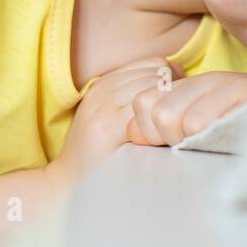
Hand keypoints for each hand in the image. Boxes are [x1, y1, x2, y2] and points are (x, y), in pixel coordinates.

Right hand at [47, 56, 182, 193]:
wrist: (67, 183)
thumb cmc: (101, 153)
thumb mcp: (115, 116)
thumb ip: (140, 95)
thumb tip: (179, 73)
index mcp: (106, 83)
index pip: (154, 63)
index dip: (172, 81)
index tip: (177, 105)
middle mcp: (103, 90)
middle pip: (158, 73)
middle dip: (175, 92)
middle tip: (180, 118)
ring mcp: (103, 107)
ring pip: (155, 89)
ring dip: (170, 107)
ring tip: (172, 129)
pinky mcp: (108, 126)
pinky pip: (147, 111)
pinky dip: (161, 121)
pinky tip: (162, 139)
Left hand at [127, 70, 246, 146]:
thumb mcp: (204, 128)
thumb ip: (164, 129)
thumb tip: (130, 131)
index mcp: (191, 88)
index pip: (142, 104)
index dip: (150, 131)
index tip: (175, 143)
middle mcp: (206, 82)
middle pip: (157, 113)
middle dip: (171, 138)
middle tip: (197, 145)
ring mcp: (227, 85)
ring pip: (179, 119)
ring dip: (192, 140)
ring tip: (213, 144)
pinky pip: (205, 120)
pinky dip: (209, 134)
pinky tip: (224, 138)